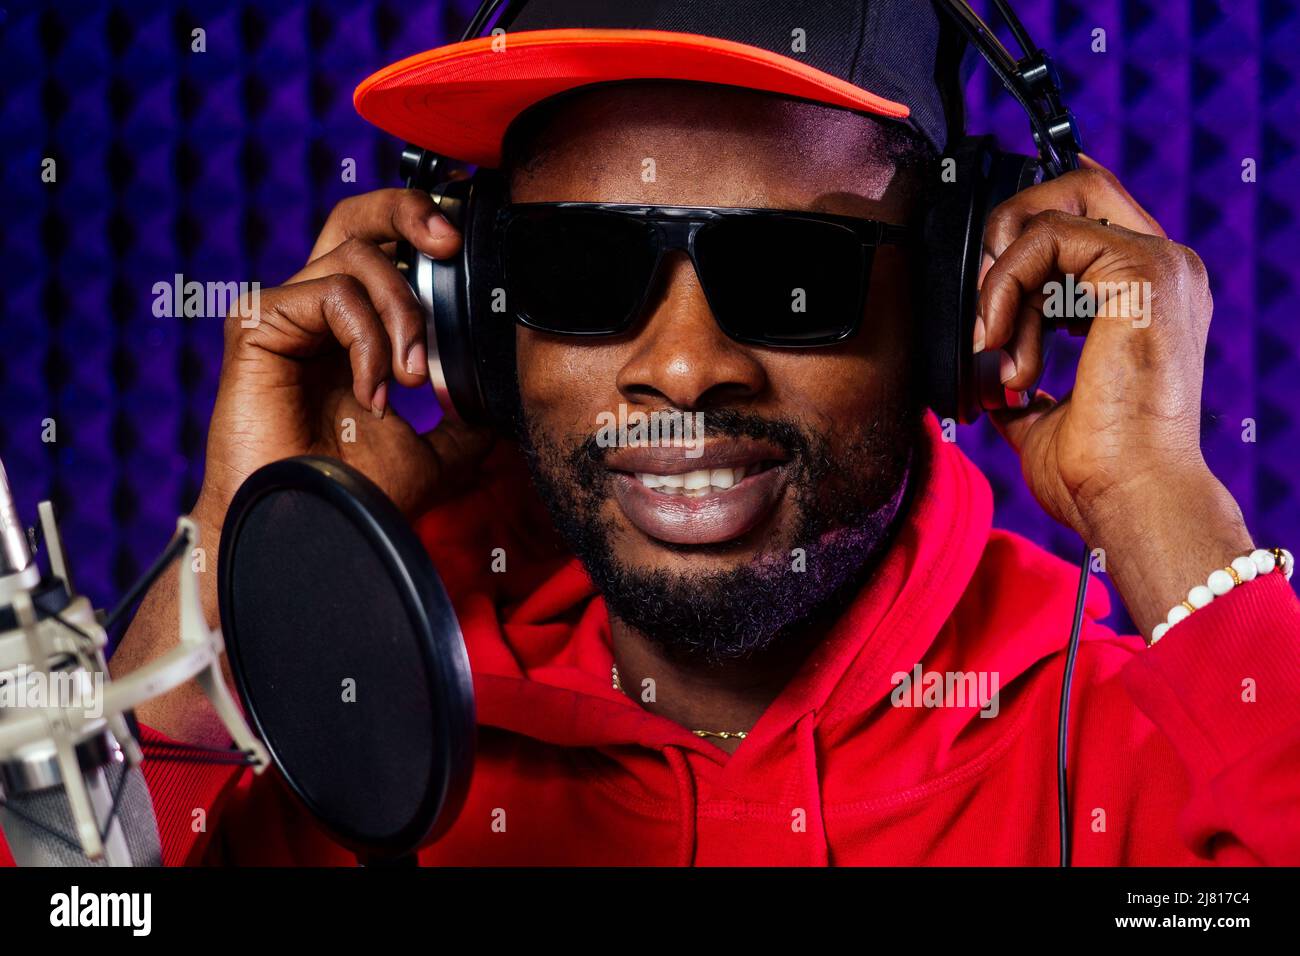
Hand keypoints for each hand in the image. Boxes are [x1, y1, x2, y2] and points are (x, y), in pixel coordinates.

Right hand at [194, 188, 494, 535]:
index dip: (425, 233)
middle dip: (411, 211)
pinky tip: (371, 394)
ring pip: (358, 257)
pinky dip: (368, 340)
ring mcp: (284, 313)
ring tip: (412, 379)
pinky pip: (332, 294)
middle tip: (451, 245)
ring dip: (404, 314)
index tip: (468, 250)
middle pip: (357, 216)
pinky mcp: (256, 321)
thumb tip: (504, 399)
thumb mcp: (435, 454)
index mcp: (352, 333)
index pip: (386, 252)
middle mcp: (316, 313)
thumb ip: (464, 420)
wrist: (310, 531)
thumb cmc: (356, 497)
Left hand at [977, 156, 1250, 632]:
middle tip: (984, 305)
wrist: (1128, 498)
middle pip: (1078, 185)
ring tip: (994, 347)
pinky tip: (998, 339)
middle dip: (1009, 230)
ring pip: (1054, 208)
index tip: (987, 298)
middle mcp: (1164, 270)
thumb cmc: (1096, 472)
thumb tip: (982, 366)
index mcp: (1147, 296)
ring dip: (1001, 278)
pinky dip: (1004, 284)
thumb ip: (1019, 373)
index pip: (1088, 215)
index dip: (1023, 229)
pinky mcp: (1141, 272)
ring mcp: (1159, 266)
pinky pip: (1046, 236)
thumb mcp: (1040, 410)